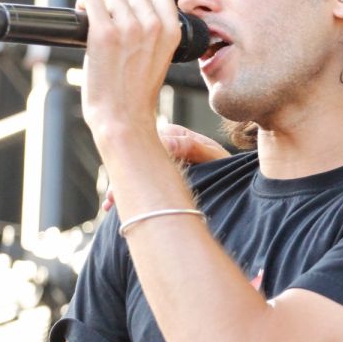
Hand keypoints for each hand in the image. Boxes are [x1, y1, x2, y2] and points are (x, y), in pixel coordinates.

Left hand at [78, 0, 181, 144]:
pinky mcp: (103, 33)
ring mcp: (129, 28)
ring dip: (103, 5)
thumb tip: (133, 10)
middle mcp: (153, 27)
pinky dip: (86, 3)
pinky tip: (84, 13)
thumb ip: (155, 34)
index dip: (144, 3)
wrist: (123, 117)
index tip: (132, 14)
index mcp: (172, 33)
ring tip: (98, 23)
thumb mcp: (161, 59)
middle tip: (112, 23)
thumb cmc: (136, 93)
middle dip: (121, 5)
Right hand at [101, 123, 229, 209]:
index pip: (150, 140)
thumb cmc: (225, 169)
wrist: (231, 184)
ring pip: (131, 171)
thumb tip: (165, 142)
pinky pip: (134, 183)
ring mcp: (156, 161)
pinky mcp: (153, 177)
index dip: (137, 155)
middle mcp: (161, 145)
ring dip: (119, 187)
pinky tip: (110, 207)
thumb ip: (193, 148)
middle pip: (135, 157)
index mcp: (175, 134)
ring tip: (111, 203)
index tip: (130, 173)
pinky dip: (123, 194)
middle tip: (113, 195)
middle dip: (122, 174)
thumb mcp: (214, 158)